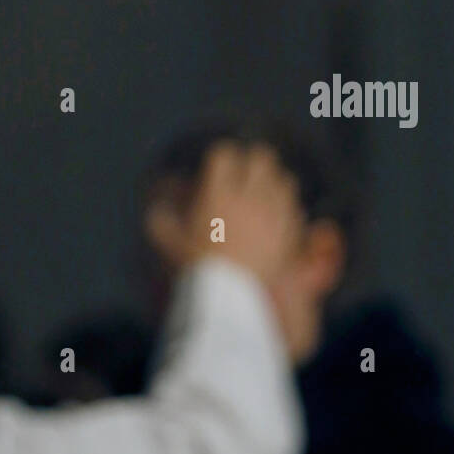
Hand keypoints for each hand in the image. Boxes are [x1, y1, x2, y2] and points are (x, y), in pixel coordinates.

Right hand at [145, 142, 302, 286]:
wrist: (227, 299)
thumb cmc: (194, 269)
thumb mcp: (167, 243)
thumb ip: (161, 219)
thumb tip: (157, 206)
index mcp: (218, 192)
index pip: (224, 153)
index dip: (220, 160)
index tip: (217, 171)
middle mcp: (249, 196)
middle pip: (260, 157)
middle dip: (252, 164)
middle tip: (245, 178)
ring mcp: (273, 213)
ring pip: (283, 179)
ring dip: (273, 185)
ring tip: (264, 198)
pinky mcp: (288, 233)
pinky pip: (295, 209)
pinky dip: (287, 211)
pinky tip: (276, 222)